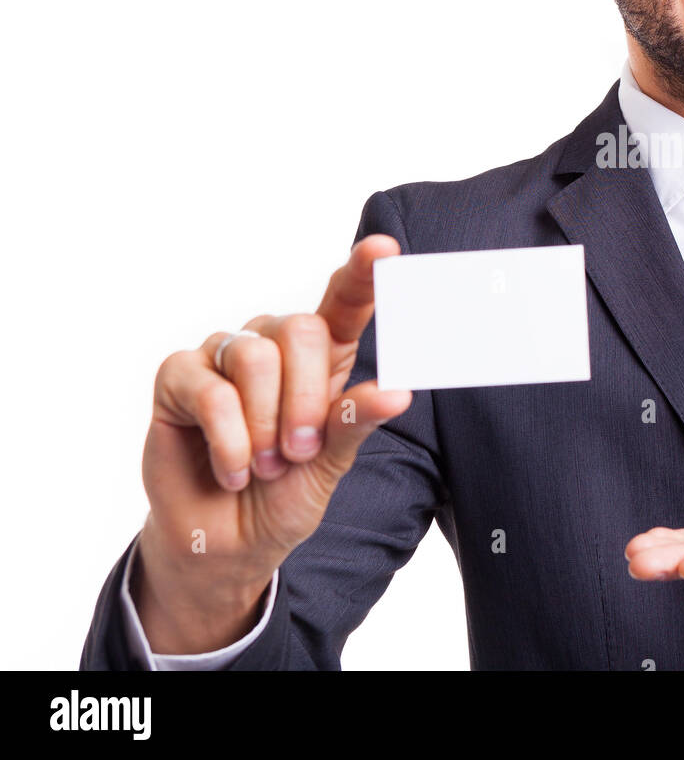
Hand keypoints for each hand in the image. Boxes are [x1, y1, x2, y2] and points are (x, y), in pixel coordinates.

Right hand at [133, 234, 412, 652]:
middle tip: (299, 453)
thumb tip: (398, 392)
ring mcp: (224, 355)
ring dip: (265, 426)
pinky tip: (233, 469)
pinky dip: (230, 442)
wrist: (229, 542)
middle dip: (306, 402)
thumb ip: (356, 420)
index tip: (383, 249)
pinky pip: (211, 391)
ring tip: (265, 464)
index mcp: (322, 355)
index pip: (345, 300)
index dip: (363, 272)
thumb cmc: (286, 494)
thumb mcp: (332, 463)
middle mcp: (274, 344)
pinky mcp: (178, 375)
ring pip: (257, 358)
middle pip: (301, 329)